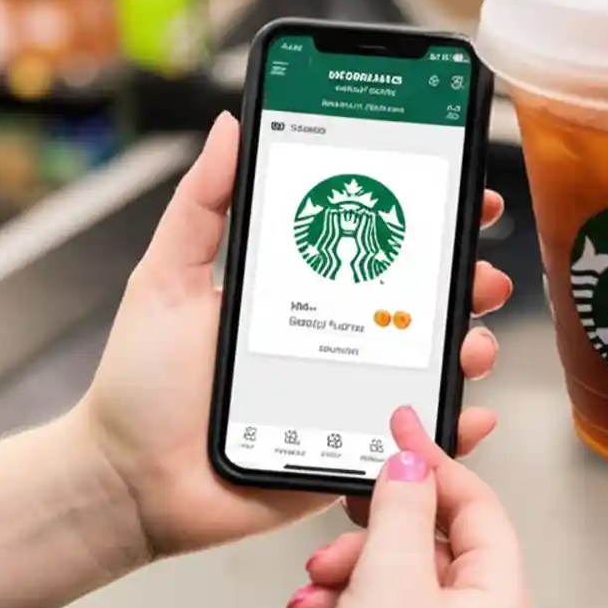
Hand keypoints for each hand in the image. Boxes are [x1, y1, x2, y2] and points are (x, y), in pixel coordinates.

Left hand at [77, 113, 514, 556]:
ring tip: (469, 343)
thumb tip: (231, 126)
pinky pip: (415, 435)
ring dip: (469, 346)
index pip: (378, 246)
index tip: (463, 193)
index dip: (427, 220)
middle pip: (422, 302)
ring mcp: (350, 395)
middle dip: (467, 281)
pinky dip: (453, 423)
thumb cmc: (143, 382)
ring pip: (430, 365)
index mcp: (302, 293)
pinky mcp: (352, 449)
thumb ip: (203, 205)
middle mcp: (336, 339)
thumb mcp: (166, 278)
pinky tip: (467, 409)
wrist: (128, 481)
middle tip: (479, 275)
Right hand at [286, 407, 530, 607]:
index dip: (433, 458)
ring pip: (391, 572)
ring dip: (346, 567)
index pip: (475, 501)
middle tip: (341, 530)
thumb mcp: (391, 582)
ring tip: (319, 582)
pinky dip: (340, 598)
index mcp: (497, 594)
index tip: (400, 426)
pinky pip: (373, 605)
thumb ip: (402, 514)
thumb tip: (409, 463)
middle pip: (425, 537)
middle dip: (371, 530)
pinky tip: (314, 606)